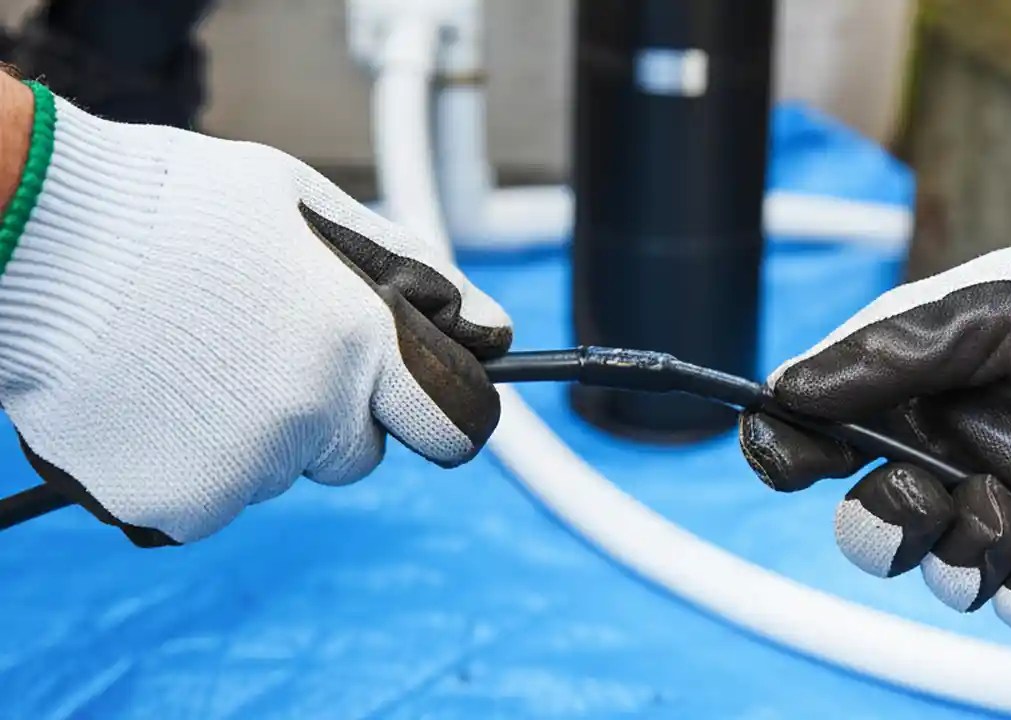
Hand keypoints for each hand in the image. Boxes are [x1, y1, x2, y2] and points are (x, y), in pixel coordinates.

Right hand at [0, 83, 511, 545]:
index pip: (454, 425)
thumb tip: (492, 332)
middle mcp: (312, 417)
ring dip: (246, 437)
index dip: (439, 414)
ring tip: (183, 362)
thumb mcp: (315, 209)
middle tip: (254, 352)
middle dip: (325, 417)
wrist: (39, 233)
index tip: (422, 407)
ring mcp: (241, 471)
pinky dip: (186, 468)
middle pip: (354, 456)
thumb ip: (415, 277)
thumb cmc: (180, 207)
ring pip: (273, 477)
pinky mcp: (173, 507)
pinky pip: (205, 504)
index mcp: (358, 344)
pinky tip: (147, 402)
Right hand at [740, 182, 1010, 642]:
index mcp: (910, 406)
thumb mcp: (973, 313)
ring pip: (954, 579)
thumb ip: (879, 357)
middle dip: (892, 525)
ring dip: (975, 550)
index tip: (808, 458)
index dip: (792, 460)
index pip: (817, 450)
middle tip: (929, 488)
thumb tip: (785, 391)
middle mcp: (951, 463)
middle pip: (876, 537)